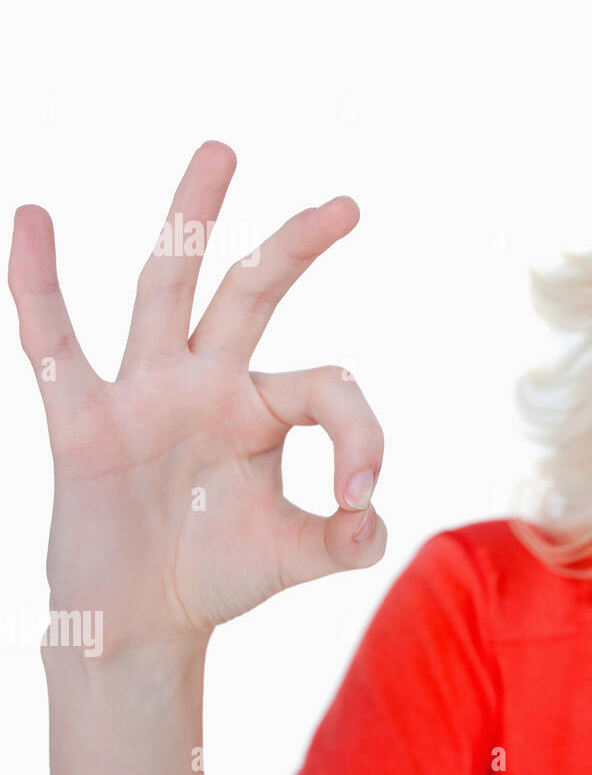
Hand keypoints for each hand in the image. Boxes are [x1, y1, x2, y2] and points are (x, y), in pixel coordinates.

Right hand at [9, 141, 386, 662]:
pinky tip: (34, 217)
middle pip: (253, 293)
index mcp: (266, 409)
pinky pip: (55, 343)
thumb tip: (373, 521)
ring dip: (192, 219)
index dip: (359, 436)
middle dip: (296, 248)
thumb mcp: (294, 556)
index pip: (328, 387)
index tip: (360, 498)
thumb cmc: (220, 575)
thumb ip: (345, 540)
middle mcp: (210, 385)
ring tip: (223, 151)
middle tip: (348, 206)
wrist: (143, 623)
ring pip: (167, 288)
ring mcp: (146, 395)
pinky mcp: (84, 422)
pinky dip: (39, 283)